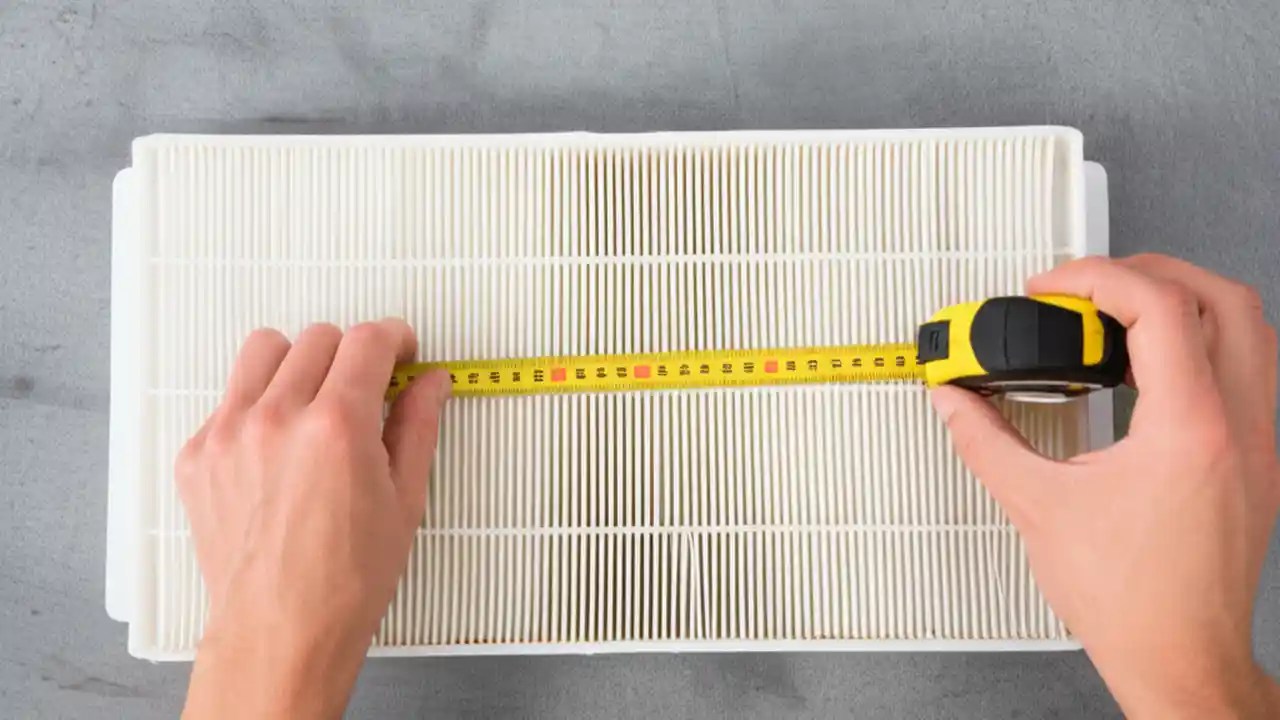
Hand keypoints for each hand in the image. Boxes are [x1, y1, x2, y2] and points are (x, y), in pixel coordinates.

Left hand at [177, 320, 450, 719]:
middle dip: (351, 355)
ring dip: (298, 364)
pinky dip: (258, 408)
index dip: (394, 338)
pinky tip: (278, 448)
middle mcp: (278, 419)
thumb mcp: (405, 498)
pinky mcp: (199, 454)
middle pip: (319, 338)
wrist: (281, 630)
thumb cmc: (344, 581)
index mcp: (337, 426)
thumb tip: (430, 383)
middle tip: (364, 388)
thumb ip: (418, 425)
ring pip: (265, 351)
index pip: (368, 340)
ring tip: (314, 403)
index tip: (400, 350)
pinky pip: (230, 399)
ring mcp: (230, 433)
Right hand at [932, 255, 1279, 717]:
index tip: (1053, 290)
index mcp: (1189, 428)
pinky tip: (1154, 371)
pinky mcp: (1260, 457)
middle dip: (1147, 273)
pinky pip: (1251, 368)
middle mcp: (1240, 424)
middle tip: (1089, 289)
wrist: (1179, 655)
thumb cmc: (1132, 600)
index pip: (1158, 306)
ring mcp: (1260, 439)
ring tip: (1121, 317)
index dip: (1095, 279)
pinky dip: (1203, 345)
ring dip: (1185, 303)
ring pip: (1249, 327)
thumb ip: (984, 440)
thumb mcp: (1038, 507)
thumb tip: (954, 401)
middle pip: (1218, 297)